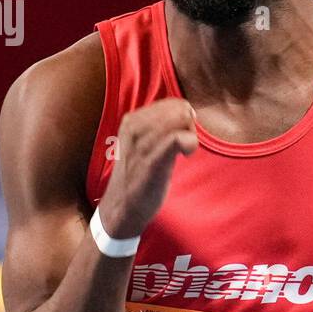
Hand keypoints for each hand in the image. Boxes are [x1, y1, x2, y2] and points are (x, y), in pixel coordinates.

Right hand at [97, 98, 198, 238]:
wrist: (122, 208)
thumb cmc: (138, 176)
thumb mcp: (143, 144)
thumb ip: (159, 127)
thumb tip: (187, 112)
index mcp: (132, 121)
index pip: (170, 103)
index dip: (184, 117)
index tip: (183, 135)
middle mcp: (134, 127)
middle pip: (177, 108)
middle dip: (189, 125)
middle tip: (184, 145)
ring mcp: (141, 144)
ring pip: (179, 119)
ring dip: (190, 135)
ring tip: (185, 151)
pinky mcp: (151, 161)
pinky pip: (177, 139)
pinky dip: (189, 143)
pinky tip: (187, 155)